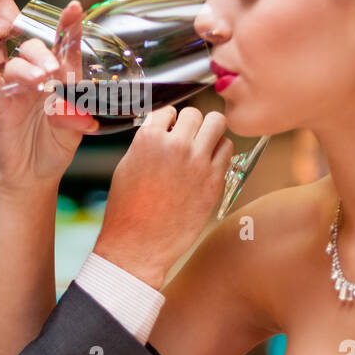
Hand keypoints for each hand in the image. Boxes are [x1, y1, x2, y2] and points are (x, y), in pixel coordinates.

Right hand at [0, 0, 97, 192]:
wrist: (33, 176)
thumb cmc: (55, 149)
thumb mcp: (76, 130)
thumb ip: (77, 112)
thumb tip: (68, 98)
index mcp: (62, 81)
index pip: (66, 48)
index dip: (69, 27)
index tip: (74, 8)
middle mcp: (39, 80)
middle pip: (36, 50)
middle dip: (44, 54)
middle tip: (52, 71)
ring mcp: (18, 91)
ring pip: (16, 65)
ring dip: (26, 68)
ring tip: (38, 82)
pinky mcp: (1, 105)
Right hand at [92, 105, 232, 287]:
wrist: (140, 244)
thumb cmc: (129, 209)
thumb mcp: (128, 165)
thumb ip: (148, 141)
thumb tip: (166, 128)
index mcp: (149, 138)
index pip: (169, 110)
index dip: (169, 122)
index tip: (170, 132)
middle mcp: (175, 145)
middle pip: (195, 113)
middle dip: (191, 124)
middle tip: (188, 138)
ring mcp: (198, 162)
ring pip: (217, 124)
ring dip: (210, 132)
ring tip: (202, 146)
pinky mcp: (214, 179)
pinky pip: (227, 149)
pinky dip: (219, 151)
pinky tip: (208, 163)